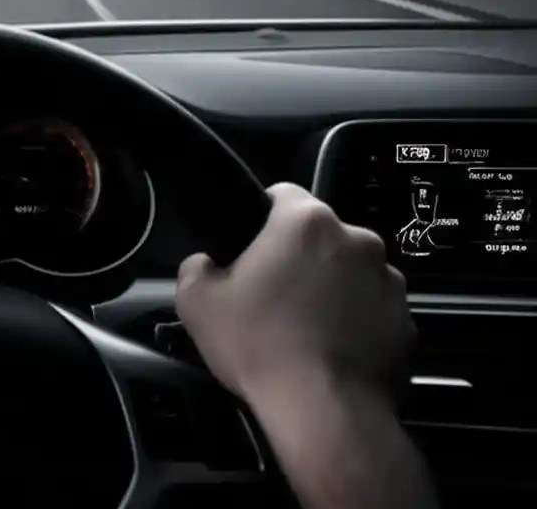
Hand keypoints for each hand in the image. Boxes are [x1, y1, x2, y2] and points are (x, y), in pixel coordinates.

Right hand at [177, 184, 433, 508]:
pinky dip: (355, 319)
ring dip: (330, 287)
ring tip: (303, 326)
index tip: (250, 248)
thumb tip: (207, 263)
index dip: (261, 218)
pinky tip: (330, 346)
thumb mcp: (196, 302)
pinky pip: (372, 307)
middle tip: (271, 295)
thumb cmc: (259, 346)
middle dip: (298, 256)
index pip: (282, 193)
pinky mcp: (407, 318)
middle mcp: (357, 239)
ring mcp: (388, 279)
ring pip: (349, 270)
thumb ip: (196, 266)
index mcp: (306, 222)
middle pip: (319, 235)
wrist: (323, 410)